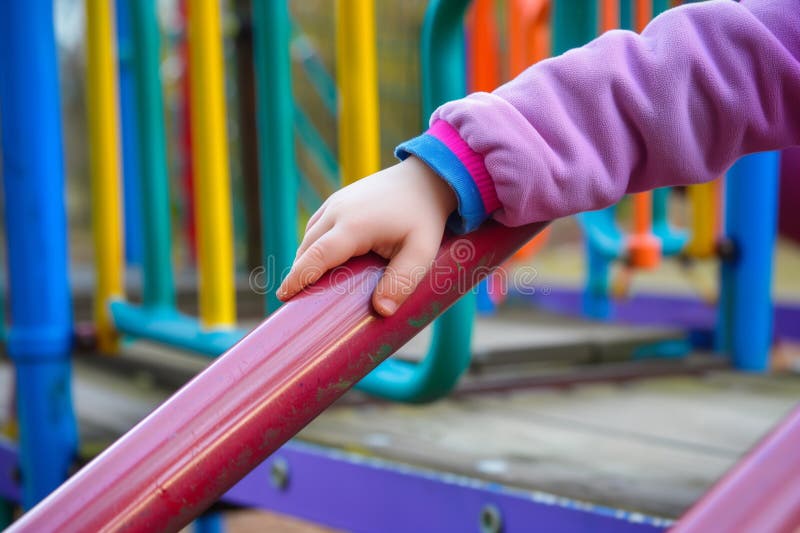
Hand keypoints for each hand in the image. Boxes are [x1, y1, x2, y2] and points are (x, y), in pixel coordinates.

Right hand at [276, 156, 456, 315]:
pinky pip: (317, 226)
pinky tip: (321, 262)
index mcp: (354, 225)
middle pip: (307, 248)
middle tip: (295, 302)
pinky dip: (313, 246)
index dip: (298, 277)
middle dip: (298, 274)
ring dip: (305, 260)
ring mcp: (336, 202)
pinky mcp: (339, 199)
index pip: (317, 256)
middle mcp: (338, 211)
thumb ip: (402, 281)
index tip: (283, 296)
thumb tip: (382, 311)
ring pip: (310, 237)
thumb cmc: (424, 217)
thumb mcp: (421, 252)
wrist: (426, 178)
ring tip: (307, 286)